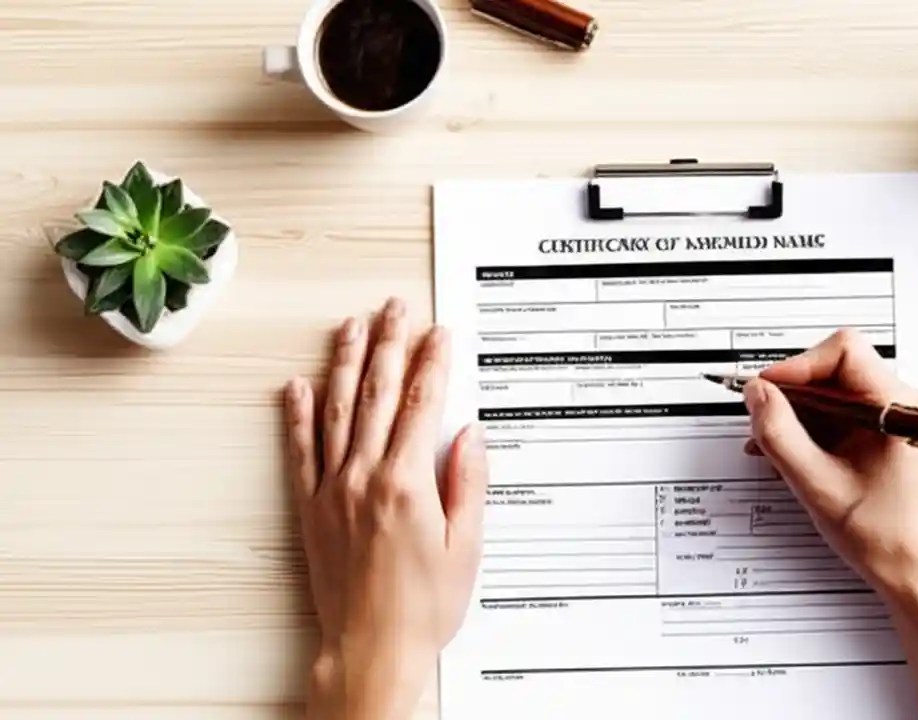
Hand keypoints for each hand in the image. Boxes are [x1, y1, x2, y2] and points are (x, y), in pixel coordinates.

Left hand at [282, 298, 488, 719]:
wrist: (371, 648)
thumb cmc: (421, 608)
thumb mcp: (466, 546)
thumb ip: (468, 484)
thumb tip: (469, 438)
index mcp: (406, 483)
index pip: (422, 404)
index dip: (432, 362)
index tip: (438, 335)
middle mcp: (364, 478)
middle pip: (377, 394)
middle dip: (388, 344)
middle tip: (394, 310)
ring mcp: (333, 491)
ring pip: (335, 410)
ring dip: (343, 363)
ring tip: (350, 328)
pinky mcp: (311, 510)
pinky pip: (300, 452)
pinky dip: (296, 416)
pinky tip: (295, 388)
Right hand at [743, 329, 917, 594]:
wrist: (913, 571)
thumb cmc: (884, 535)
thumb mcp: (816, 484)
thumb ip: (780, 434)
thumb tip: (757, 394)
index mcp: (896, 407)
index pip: (843, 351)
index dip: (797, 365)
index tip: (767, 390)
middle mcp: (900, 404)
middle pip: (833, 370)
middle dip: (791, 394)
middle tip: (761, 420)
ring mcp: (893, 419)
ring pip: (833, 395)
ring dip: (797, 416)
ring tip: (770, 446)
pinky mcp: (884, 435)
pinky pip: (840, 416)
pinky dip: (811, 431)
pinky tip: (789, 455)